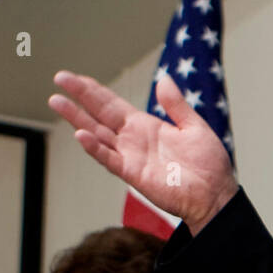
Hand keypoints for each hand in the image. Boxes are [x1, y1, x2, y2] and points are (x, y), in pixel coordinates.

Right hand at [49, 70, 237, 233]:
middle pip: (99, 114)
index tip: (74, 78)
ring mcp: (131, 157)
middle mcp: (133, 140)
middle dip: (79, 97)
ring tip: (56, 101)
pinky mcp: (134, 174)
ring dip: (77, 119)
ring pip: (97, 134)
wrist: (216, 194)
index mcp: (146, 126)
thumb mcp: (194, 127)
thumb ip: (176, 105)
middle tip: (58, 78)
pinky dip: (95, 148)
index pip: (112, 104)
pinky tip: (80, 135)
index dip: (93, 90)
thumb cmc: (209, 165)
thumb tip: (163, 78)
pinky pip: (110, 159)